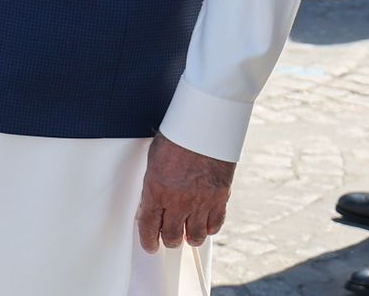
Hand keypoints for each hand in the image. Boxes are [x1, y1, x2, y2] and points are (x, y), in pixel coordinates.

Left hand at [136, 134, 234, 250]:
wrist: (204, 124)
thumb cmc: (177, 135)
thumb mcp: (155, 158)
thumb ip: (154, 183)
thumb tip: (152, 200)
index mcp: (157, 190)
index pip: (149, 226)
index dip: (149, 240)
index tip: (150, 245)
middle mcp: (178, 201)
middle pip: (172, 237)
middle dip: (169, 239)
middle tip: (170, 235)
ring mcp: (200, 202)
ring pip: (195, 236)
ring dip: (190, 236)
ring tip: (189, 231)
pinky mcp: (219, 199)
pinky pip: (215, 225)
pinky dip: (210, 227)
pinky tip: (206, 222)